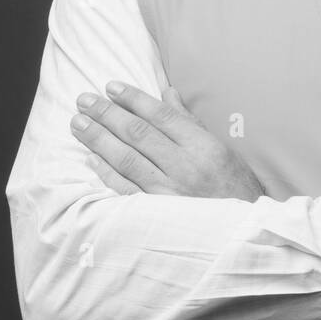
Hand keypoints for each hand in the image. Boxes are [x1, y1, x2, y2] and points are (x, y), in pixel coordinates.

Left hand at [70, 81, 264, 200]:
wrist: (242, 233)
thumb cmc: (234, 187)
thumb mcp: (222, 149)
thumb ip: (190, 122)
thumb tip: (167, 93)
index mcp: (203, 146)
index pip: (161, 115)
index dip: (134, 99)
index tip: (111, 87)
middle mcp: (185, 166)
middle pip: (138, 133)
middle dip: (107, 113)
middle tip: (85, 100)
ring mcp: (168, 191)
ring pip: (127, 159)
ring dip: (99, 139)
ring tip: (78, 123)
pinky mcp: (157, 213)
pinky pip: (126, 189)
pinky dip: (107, 173)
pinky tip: (91, 158)